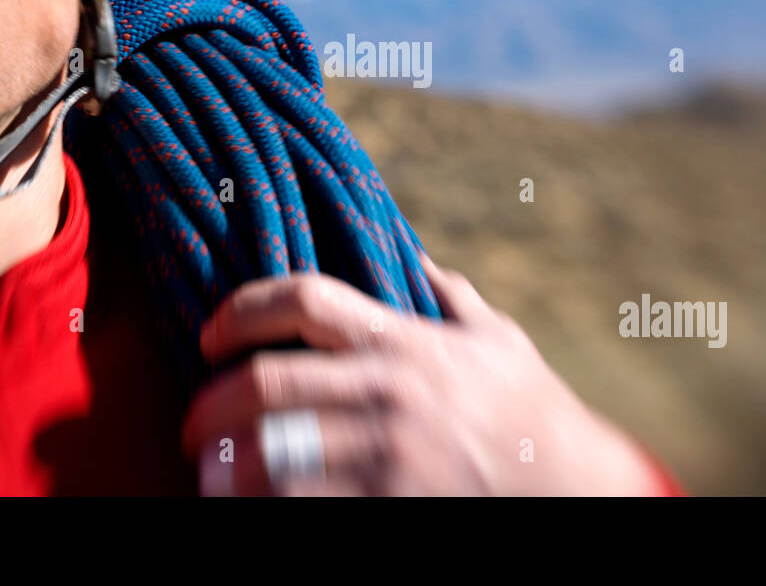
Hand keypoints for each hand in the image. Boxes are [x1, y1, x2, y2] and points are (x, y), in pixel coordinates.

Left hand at [180, 253, 676, 494]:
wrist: (573, 487)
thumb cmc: (530, 409)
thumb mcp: (497, 340)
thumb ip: (450, 297)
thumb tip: (417, 258)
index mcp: (403, 339)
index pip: (302, 300)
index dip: (243, 309)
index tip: (212, 332)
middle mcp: (386, 391)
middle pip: (267, 382)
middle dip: (212, 403)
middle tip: (193, 420)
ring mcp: (385, 454)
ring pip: (271, 456)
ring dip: (225, 466)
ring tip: (209, 471)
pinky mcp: (385, 507)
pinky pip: (302, 506)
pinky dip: (266, 507)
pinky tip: (248, 506)